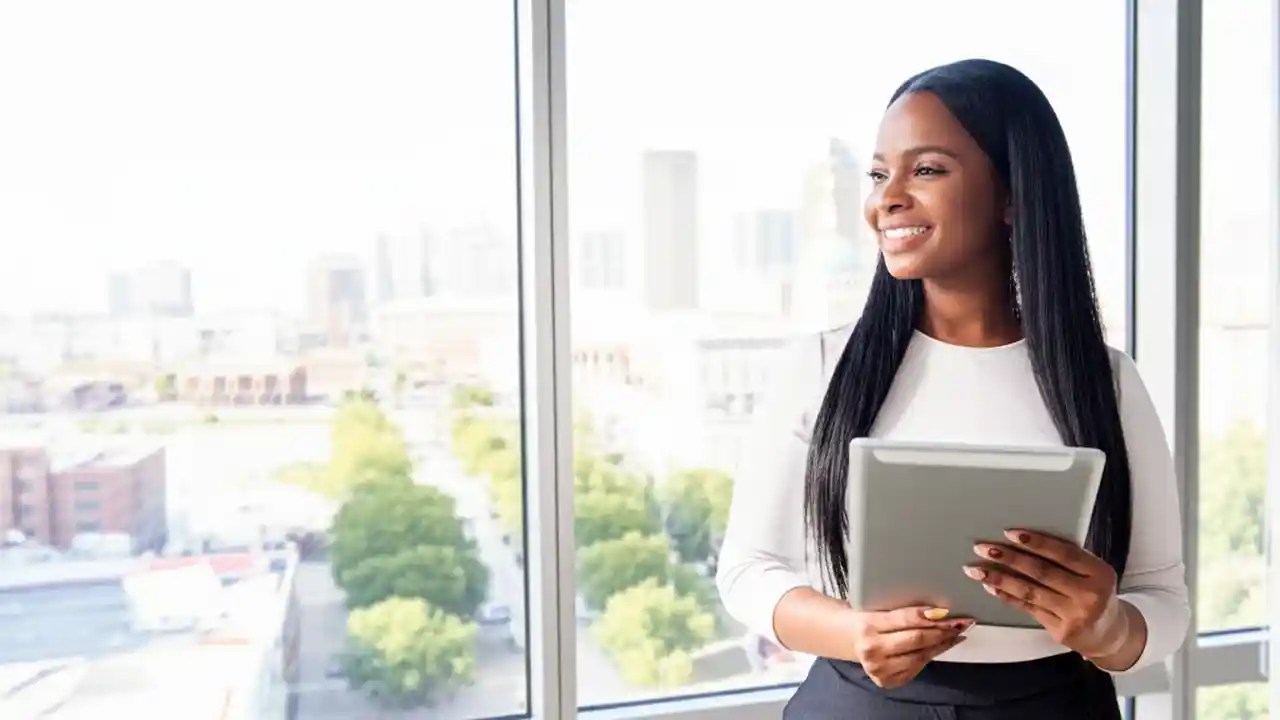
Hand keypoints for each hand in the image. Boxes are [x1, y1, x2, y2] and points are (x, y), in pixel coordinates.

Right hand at [845, 606, 972, 688]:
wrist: (845, 637)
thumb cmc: (865, 617)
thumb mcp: (876, 606)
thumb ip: (901, 610)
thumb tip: (937, 611)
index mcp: (867, 626)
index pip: (905, 619)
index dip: (929, 615)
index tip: (948, 612)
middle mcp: (872, 649)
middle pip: (916, 639)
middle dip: (942, 631)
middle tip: (961, 622)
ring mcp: (879, 669)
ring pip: (920, 656)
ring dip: (942, 645)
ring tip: (957, 634)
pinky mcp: (886, 681)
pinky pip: (916, 668)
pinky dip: (931, 656)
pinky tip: (941, 647)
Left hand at [963, 529, 1125, 657]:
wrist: (1110, 635)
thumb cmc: (1095, 593)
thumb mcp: (1092, 573)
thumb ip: (1068, 558)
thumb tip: (1023, 539)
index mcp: (1099, 573)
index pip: (1064, 553)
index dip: (1036, 542)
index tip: (1009, 533)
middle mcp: (1089, 595)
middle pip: (1042, 572)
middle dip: (1009, 558)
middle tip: (983, 548)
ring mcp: (1074, 615)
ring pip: (1030, 592)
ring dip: (1000, 579)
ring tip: (977, 570)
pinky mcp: (1060, 631)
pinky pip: (1028, 609)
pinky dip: (1008, 597)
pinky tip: (991, 588)